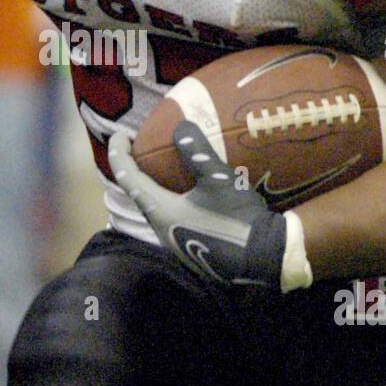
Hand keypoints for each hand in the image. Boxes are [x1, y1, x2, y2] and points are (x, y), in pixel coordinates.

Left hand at [107, 122, 310, 292]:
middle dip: (137, 172)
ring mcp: (177, 244)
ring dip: (156, 188)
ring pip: (157, 209)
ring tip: (165, 169)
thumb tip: (180, 126)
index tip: (119, 135)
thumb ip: (196, 151)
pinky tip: (190, 194)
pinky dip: (173, 200)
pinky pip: (173, 219)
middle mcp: (162, 230)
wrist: (265, 258)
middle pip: (140, 196)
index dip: (119, 155)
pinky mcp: (192, 250)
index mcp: (161, 212)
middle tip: (142, 150)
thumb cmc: (238, 218)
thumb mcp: (218, 179)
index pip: (128, 179)